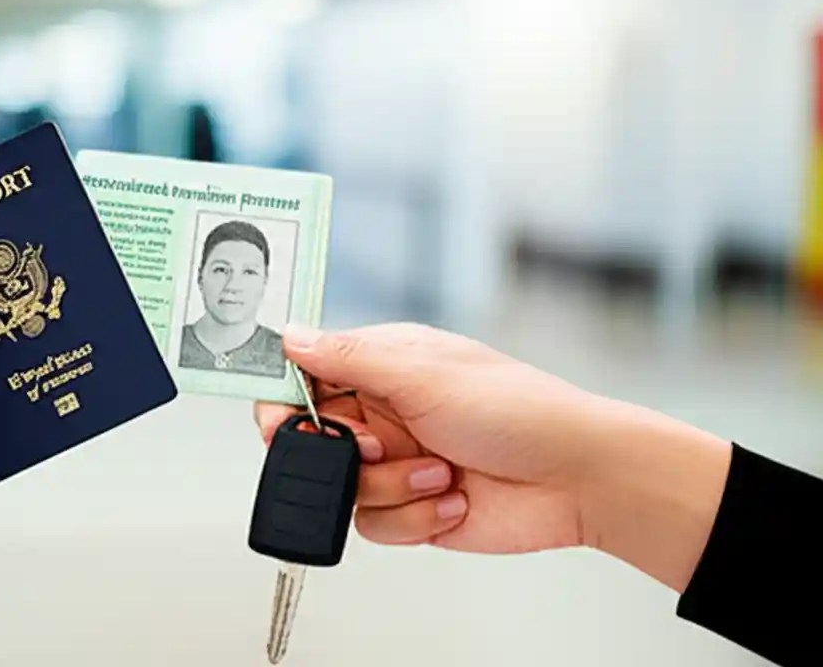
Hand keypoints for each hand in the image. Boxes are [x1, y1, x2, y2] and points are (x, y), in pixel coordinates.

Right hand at [255, 323, 730, 589]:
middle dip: (341, 454)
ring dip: (392, 486)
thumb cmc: (520, 411)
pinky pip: (375, 524)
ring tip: (439, 472)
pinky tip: (453, 498)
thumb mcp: (425, 373)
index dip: (286, 401)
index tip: (283, 424)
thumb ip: (350, 358)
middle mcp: (386, 414)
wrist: (578, 479)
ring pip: (343, 490)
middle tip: (370, 450)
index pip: (309, 376)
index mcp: (385, 367)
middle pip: (314, 441)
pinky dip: (414, 516)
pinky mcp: (414, 508)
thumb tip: (292, 336)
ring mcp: (398, 462)